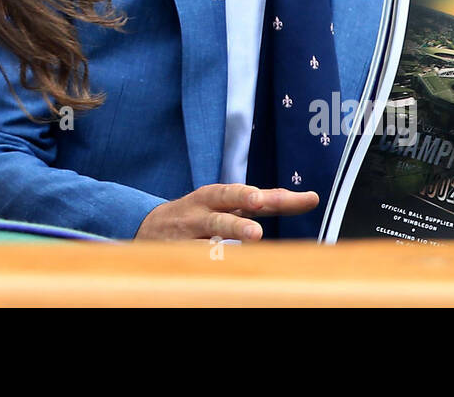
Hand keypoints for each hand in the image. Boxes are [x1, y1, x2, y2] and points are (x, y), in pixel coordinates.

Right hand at [135, 183, 318, 240]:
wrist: (144, 226)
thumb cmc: (195, 217)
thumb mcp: (222, 207)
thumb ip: (255, 205)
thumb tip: (297, 199)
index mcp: (219, 196)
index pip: (256, 193)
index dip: (282, 196)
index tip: (309, 199)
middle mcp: (206, 207)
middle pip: (229, 198)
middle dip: (247, 199)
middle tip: (265, 203)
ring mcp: (191, 228)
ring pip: (214, 227)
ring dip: (235, 229)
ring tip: (255, 236)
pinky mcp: (176, 247)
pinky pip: (196, 253)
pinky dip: (209, 255)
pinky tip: (223, 259)